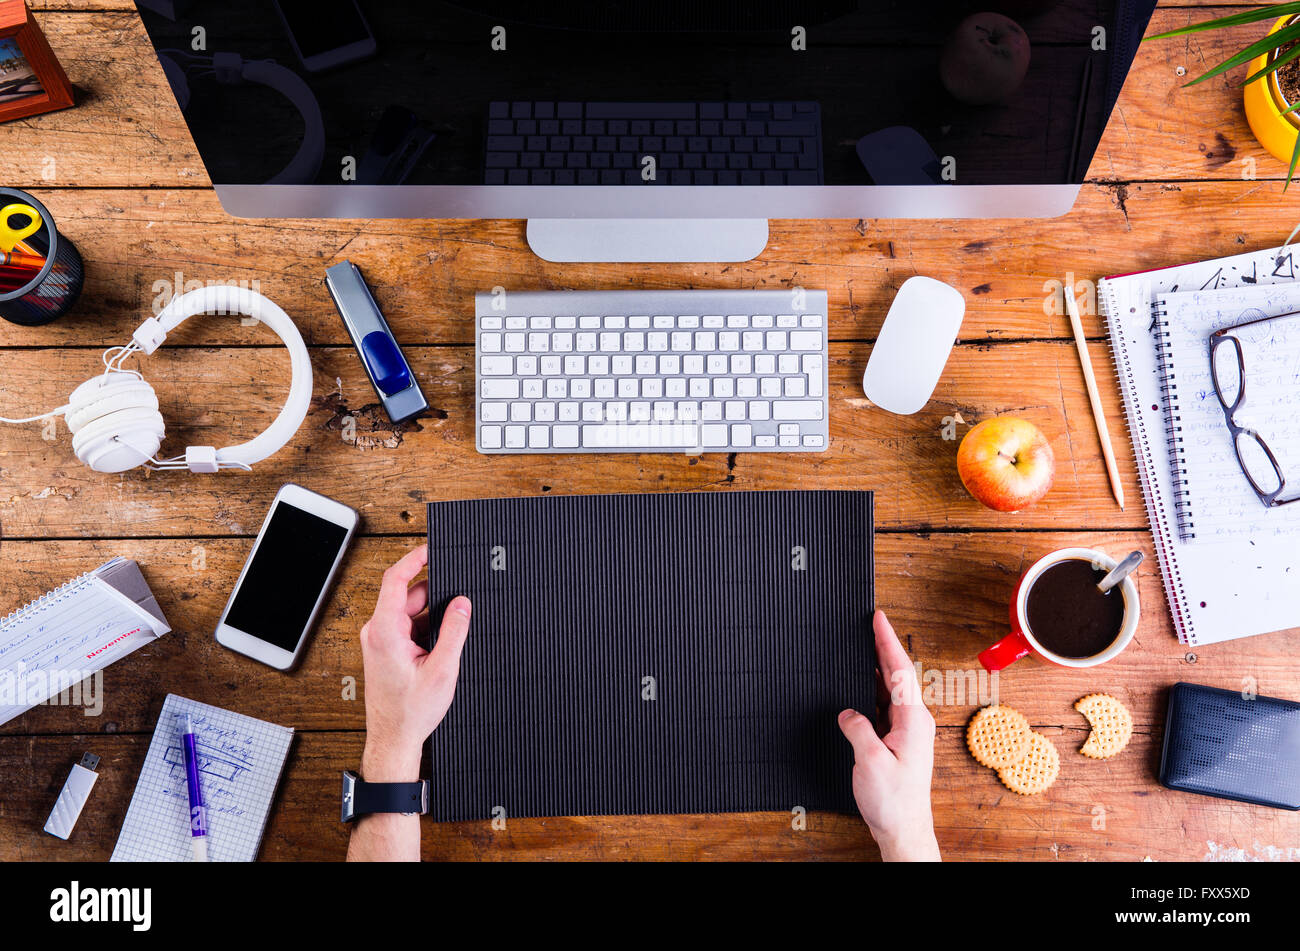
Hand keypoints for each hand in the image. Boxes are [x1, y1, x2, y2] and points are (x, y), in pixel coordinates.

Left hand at [358, 545, 470, 782]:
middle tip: (461, 602)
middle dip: (436, 596)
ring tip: (450, 639)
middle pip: (408, 595)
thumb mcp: (442, 669)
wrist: (394, 740)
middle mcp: (376, 631)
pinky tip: (441, 648)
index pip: (395, 579)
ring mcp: (379, 640)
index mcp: (384, 631)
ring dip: (432, 617)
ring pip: (410, 612)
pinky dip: (426, 630)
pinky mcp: (385, 649)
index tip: (432, 548)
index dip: (414, 559)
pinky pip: (407, 627)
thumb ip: (454, 631)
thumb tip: (462, 603)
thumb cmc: (411, 712)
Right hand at [838, 610, 940, 861]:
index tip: (879, 620)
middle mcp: (914, 721)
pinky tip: (860, 684)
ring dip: (876, 668)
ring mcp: (907, 730)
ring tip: (862, 646)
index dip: (887, 643)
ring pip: (890, 690)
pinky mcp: (898, 740)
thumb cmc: (893, 801)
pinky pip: (884, 706)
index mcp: (912, 721)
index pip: (899, 672)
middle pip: (896, 675)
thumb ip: (858, 729)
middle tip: (869, 624)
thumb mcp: (869, 761)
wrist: (903, 828)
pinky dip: (872, 690)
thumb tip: (848, 712)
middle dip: (882, 647)